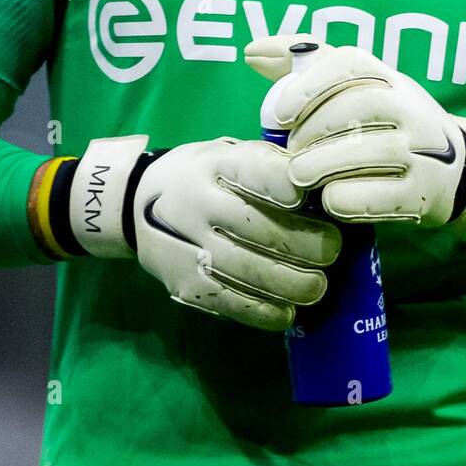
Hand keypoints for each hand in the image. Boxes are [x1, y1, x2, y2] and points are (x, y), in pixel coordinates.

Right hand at [75, 133, 341, 330]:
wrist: (134, 202)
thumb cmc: (205, 175)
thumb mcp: (228, 153)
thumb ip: (269, 167)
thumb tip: (325, 188)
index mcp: (214, 163)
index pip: (251, 170)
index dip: (281, 184)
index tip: (306, 195)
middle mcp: (197, 203)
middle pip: (256, 227)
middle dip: (302, 243)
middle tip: (332, 250)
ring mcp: (186, 246)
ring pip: (245, 269)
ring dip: (289, 283)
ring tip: (317, 287)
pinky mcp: (183, 283)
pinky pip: (228, 302)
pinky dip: (262, 311)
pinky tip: (286, 313)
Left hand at [244, 38, 465, 246]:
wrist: (454, 170)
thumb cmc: (384, 124)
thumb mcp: (354, 89)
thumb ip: (303, 68)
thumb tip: (252, 50)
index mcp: (389, 77)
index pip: (352, 63)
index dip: (310, 85)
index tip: (277, 114)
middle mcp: (411, 107)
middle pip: (360, 105)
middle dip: (315, 129)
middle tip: (288, 150)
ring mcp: (423, 151)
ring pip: (372, 151)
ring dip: (325, 164)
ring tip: (299, 175)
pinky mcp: (425, 193)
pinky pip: (385, 197)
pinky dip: (350, 199)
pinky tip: (329, 200)